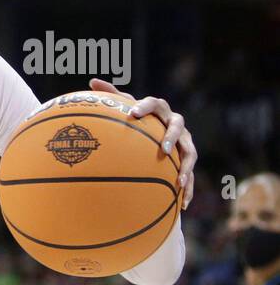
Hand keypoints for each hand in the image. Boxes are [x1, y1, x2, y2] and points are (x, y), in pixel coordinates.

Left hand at [88, 79, 196, 208]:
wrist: (159, 133)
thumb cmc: (137, 120)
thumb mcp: (125, 108)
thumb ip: (111, 95)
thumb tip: (92, 80)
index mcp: (159, 110)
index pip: (154, 103)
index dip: (145, 106)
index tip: (133, 113)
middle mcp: (175, 123)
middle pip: (178, 126)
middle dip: (172, 137)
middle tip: (164, 149)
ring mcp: (185, 141)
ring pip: (190, 152)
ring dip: (187, 166)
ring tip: (179, 181)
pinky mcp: (187, 159)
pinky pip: (191, 174)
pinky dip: (188, 188)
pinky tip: (183, 204)